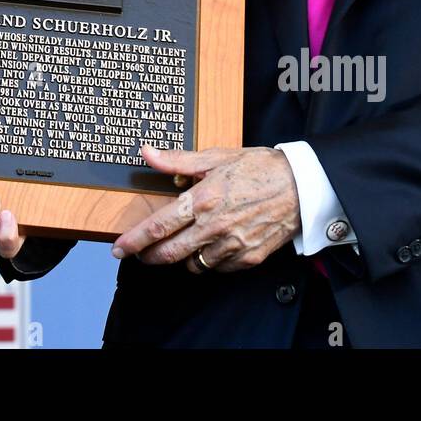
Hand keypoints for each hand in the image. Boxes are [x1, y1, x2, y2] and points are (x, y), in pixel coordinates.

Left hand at [112, 144, 300, 272]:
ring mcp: (232, 245)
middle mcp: (215, 226)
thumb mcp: (215, 156)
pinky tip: (209, 246)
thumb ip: (177, 160)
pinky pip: (218, 267)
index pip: (159, 226)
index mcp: (204, 199)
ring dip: (181, 257)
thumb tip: (147, 152)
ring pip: (193, 263)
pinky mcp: (248, 257)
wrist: (301, 185)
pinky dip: (209, 260)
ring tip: (181, 243)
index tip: (119, 247)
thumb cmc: (258, 167)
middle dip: (149, 257)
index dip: (134, 240)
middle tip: (139, 254)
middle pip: (170, 253)